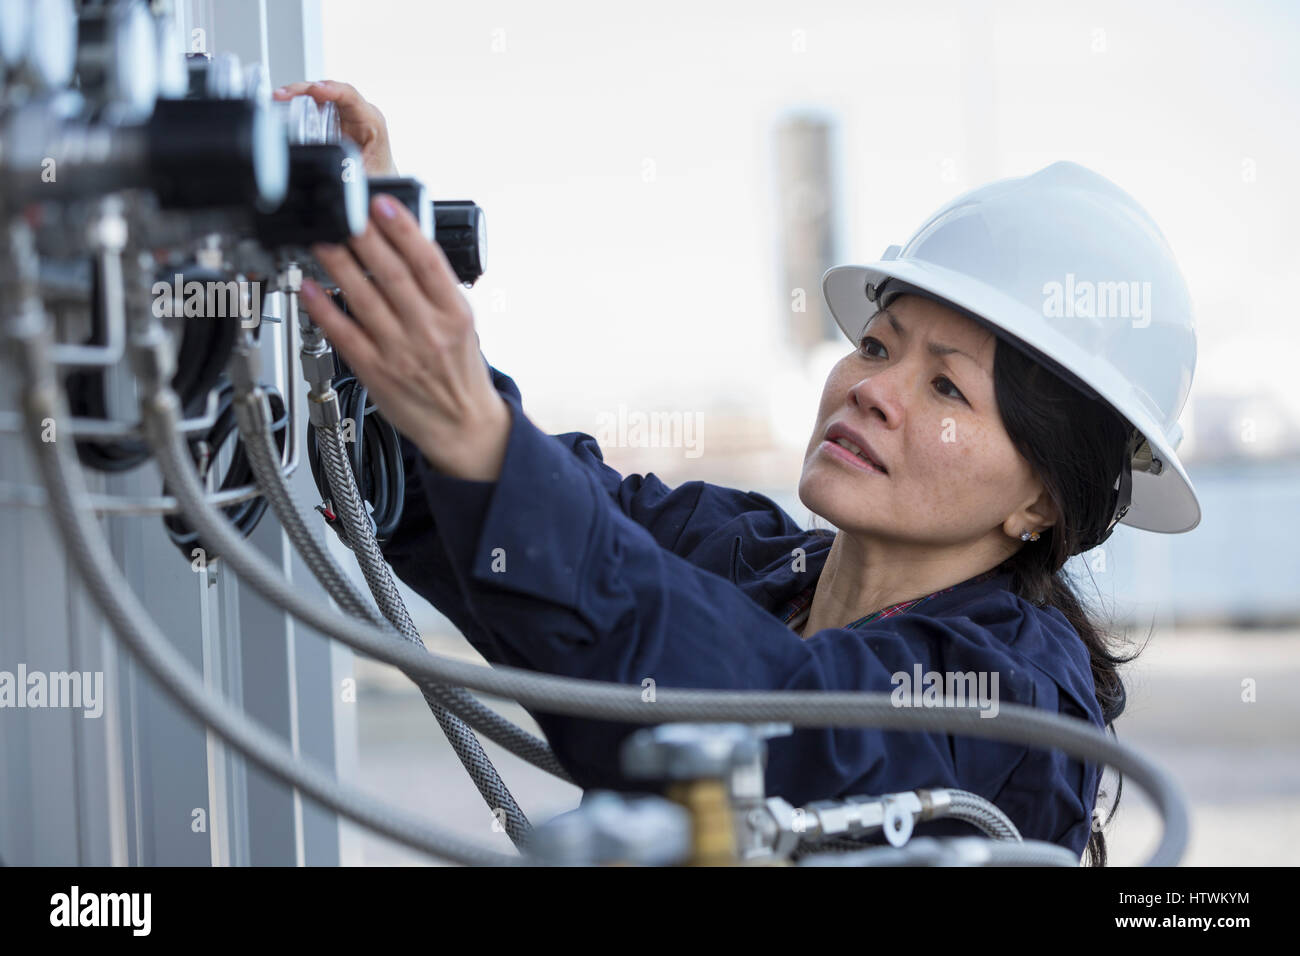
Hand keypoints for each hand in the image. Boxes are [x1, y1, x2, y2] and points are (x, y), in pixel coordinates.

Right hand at [272, 79, 397, 176]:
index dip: (332, 90)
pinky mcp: (332, 117)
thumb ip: (352, 174)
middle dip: (304, 89)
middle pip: (329, 90)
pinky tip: (282, 104)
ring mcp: (343, 113)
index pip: (350, 96)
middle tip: (283, 95)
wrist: (381, 178)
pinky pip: (314, 104)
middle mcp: (357, 112)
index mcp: (371, 121)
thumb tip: (334, 175)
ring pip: (318, 95)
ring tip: (277, 97)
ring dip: (297, 94)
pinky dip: (297, 103)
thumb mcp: (368, 176)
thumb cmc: (379, 174)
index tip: (315, 90)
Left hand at [300, 195, 511, 481]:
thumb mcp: (464, 324)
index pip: (429, 263)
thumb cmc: (460, 372)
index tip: (383, 205)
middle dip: (365, 239)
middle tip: (345, 212)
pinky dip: (324, 309)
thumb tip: (405, 245)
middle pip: (393, 275)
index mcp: (455, 314)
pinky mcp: (376, 371)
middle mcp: (429, 331)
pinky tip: (309, 288)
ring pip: (364, 299)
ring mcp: (400, 352)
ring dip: (339, 265)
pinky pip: (344, 335)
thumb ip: (437, 289)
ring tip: (322, 239)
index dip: (404, 230)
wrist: (463, 425)